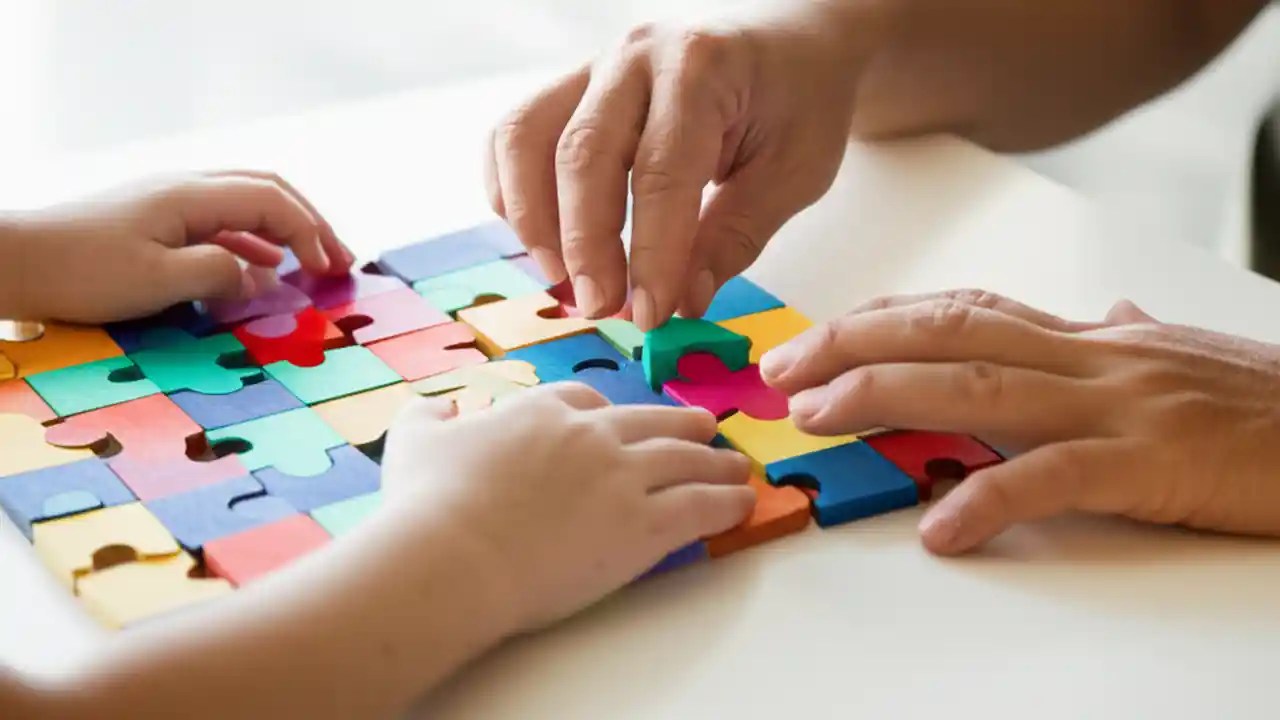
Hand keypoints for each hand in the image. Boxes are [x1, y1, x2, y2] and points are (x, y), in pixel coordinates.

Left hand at [8, 170, 351, 322]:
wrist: (16, 260)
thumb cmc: (83, 271)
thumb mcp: (158, 281)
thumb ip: (219, 275)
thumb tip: (262, 278)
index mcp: (191, 196)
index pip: (271, 201)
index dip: (310, 232)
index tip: (330, 271)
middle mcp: (186, 189)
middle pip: (267, 191)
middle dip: (311, 223)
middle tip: (342, 260)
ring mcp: (171, 202)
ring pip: (246, 205)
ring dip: (286, 232)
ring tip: (314, 264)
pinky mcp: (157, 220)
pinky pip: (221, 223)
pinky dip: (254, 242)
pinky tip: (264, 268)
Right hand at [380, 383, 753, 631]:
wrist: (453, 554)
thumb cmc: (428, 501)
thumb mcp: (414, 439)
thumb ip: (429, 415)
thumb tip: (439, 407)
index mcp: (541, 412)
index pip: (586, 403)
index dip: (606, 415)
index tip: (616, 423)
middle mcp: (590, 435)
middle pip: (650, 422)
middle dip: (682, 425)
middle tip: (705, 429)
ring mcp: (621, 477)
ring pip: (685, 461)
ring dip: (715, 462)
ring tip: (735, 466)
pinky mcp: (641, 525)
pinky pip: (699, 507)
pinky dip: (726, 503)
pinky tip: (743, 503)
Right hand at [485, 5, 875, 327]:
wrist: (790, 41)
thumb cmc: (798, 101)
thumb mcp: (793, 173)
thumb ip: (734, 238)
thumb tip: (680, 303)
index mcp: (702, 68)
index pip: (661, 173)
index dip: (650, 254)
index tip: (650, 315)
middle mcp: (636, 56)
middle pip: (582, 154)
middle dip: (585, 245)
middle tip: (602, 308)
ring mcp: (593, 66)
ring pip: (526, 138)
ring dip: (534, 220)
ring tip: (563, 279)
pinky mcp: (570, 86)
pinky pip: (514, 135)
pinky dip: (513, 191)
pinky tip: (544, 240)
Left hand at [760, 289, 1279, 555]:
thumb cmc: (1264, 402)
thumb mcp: (1181, 355)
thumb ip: (1127, 337)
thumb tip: (1103, 312)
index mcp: (1088, 339)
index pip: (965, 311)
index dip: (885, 317)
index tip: (824, 331)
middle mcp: (1088, 358)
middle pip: (948, 334)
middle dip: (855, 345)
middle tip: (784, 369)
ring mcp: (1116, 408)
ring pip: (979, 388)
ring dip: (886, 396)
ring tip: (817, 416)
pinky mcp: (1149, 464)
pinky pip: (1053, 478)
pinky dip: (989, 499)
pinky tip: (940, 527)